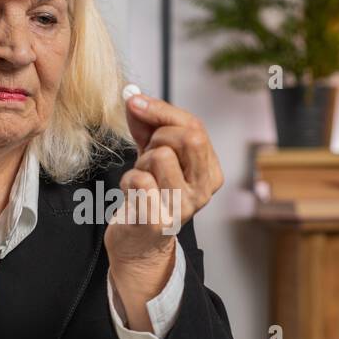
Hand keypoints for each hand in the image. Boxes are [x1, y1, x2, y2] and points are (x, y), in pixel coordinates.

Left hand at [105, 90, 222, 327]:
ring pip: (160, 156)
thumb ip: (148, 123)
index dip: (162, 110)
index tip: (136, 102)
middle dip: (157, 136)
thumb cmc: (147, 195)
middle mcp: (203, 191)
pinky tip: (131, 193)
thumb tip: (134, 96)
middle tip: (146, 154)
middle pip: (187, 137)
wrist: (136, 243)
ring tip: (140, 178)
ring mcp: (183, 208)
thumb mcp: (152, 153)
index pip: (195, 127)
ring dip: (140, 163)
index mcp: (210, 172)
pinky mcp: (158, 222)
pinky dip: (128, 181)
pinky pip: (140, 181)